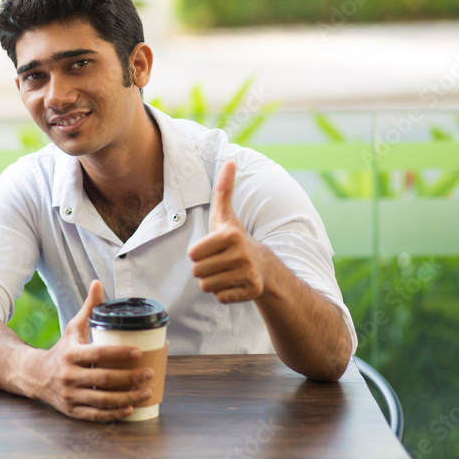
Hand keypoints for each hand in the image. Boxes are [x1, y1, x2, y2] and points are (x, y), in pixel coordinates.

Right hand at [30, 280, 151, 420]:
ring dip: (127, 398)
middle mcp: (68, 376)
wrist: (35, 375)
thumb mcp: (73, 329)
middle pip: (103, 379)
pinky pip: (96, 415)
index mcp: (70, 354)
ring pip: (102, 400)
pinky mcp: (72, 411)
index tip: (139, 352)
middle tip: (148, 373)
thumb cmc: (61, 350)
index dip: (119, 354)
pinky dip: (114, 414)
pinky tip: (129, 409)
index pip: (97, 354)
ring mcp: (70, 395)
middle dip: (129, 378)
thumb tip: (98, 283)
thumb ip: (88, 309)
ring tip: (146, 392)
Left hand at [188, 160, 273, 302]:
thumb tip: (229, 160)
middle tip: (219, 262)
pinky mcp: (252, 291)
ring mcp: (248, 274)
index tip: (212, 248)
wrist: (265, 267)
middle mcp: (240, 254)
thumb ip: (223, 190)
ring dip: (213, 281)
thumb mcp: (225, 215)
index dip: (198, 253)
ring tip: (226, 272)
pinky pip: (221, 298)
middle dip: (204, 268)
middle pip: (197, 271)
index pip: (193, 253)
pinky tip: (234, 283)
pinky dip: (224, 294)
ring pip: (207, 286)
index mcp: (230, 235)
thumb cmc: (236, 239)